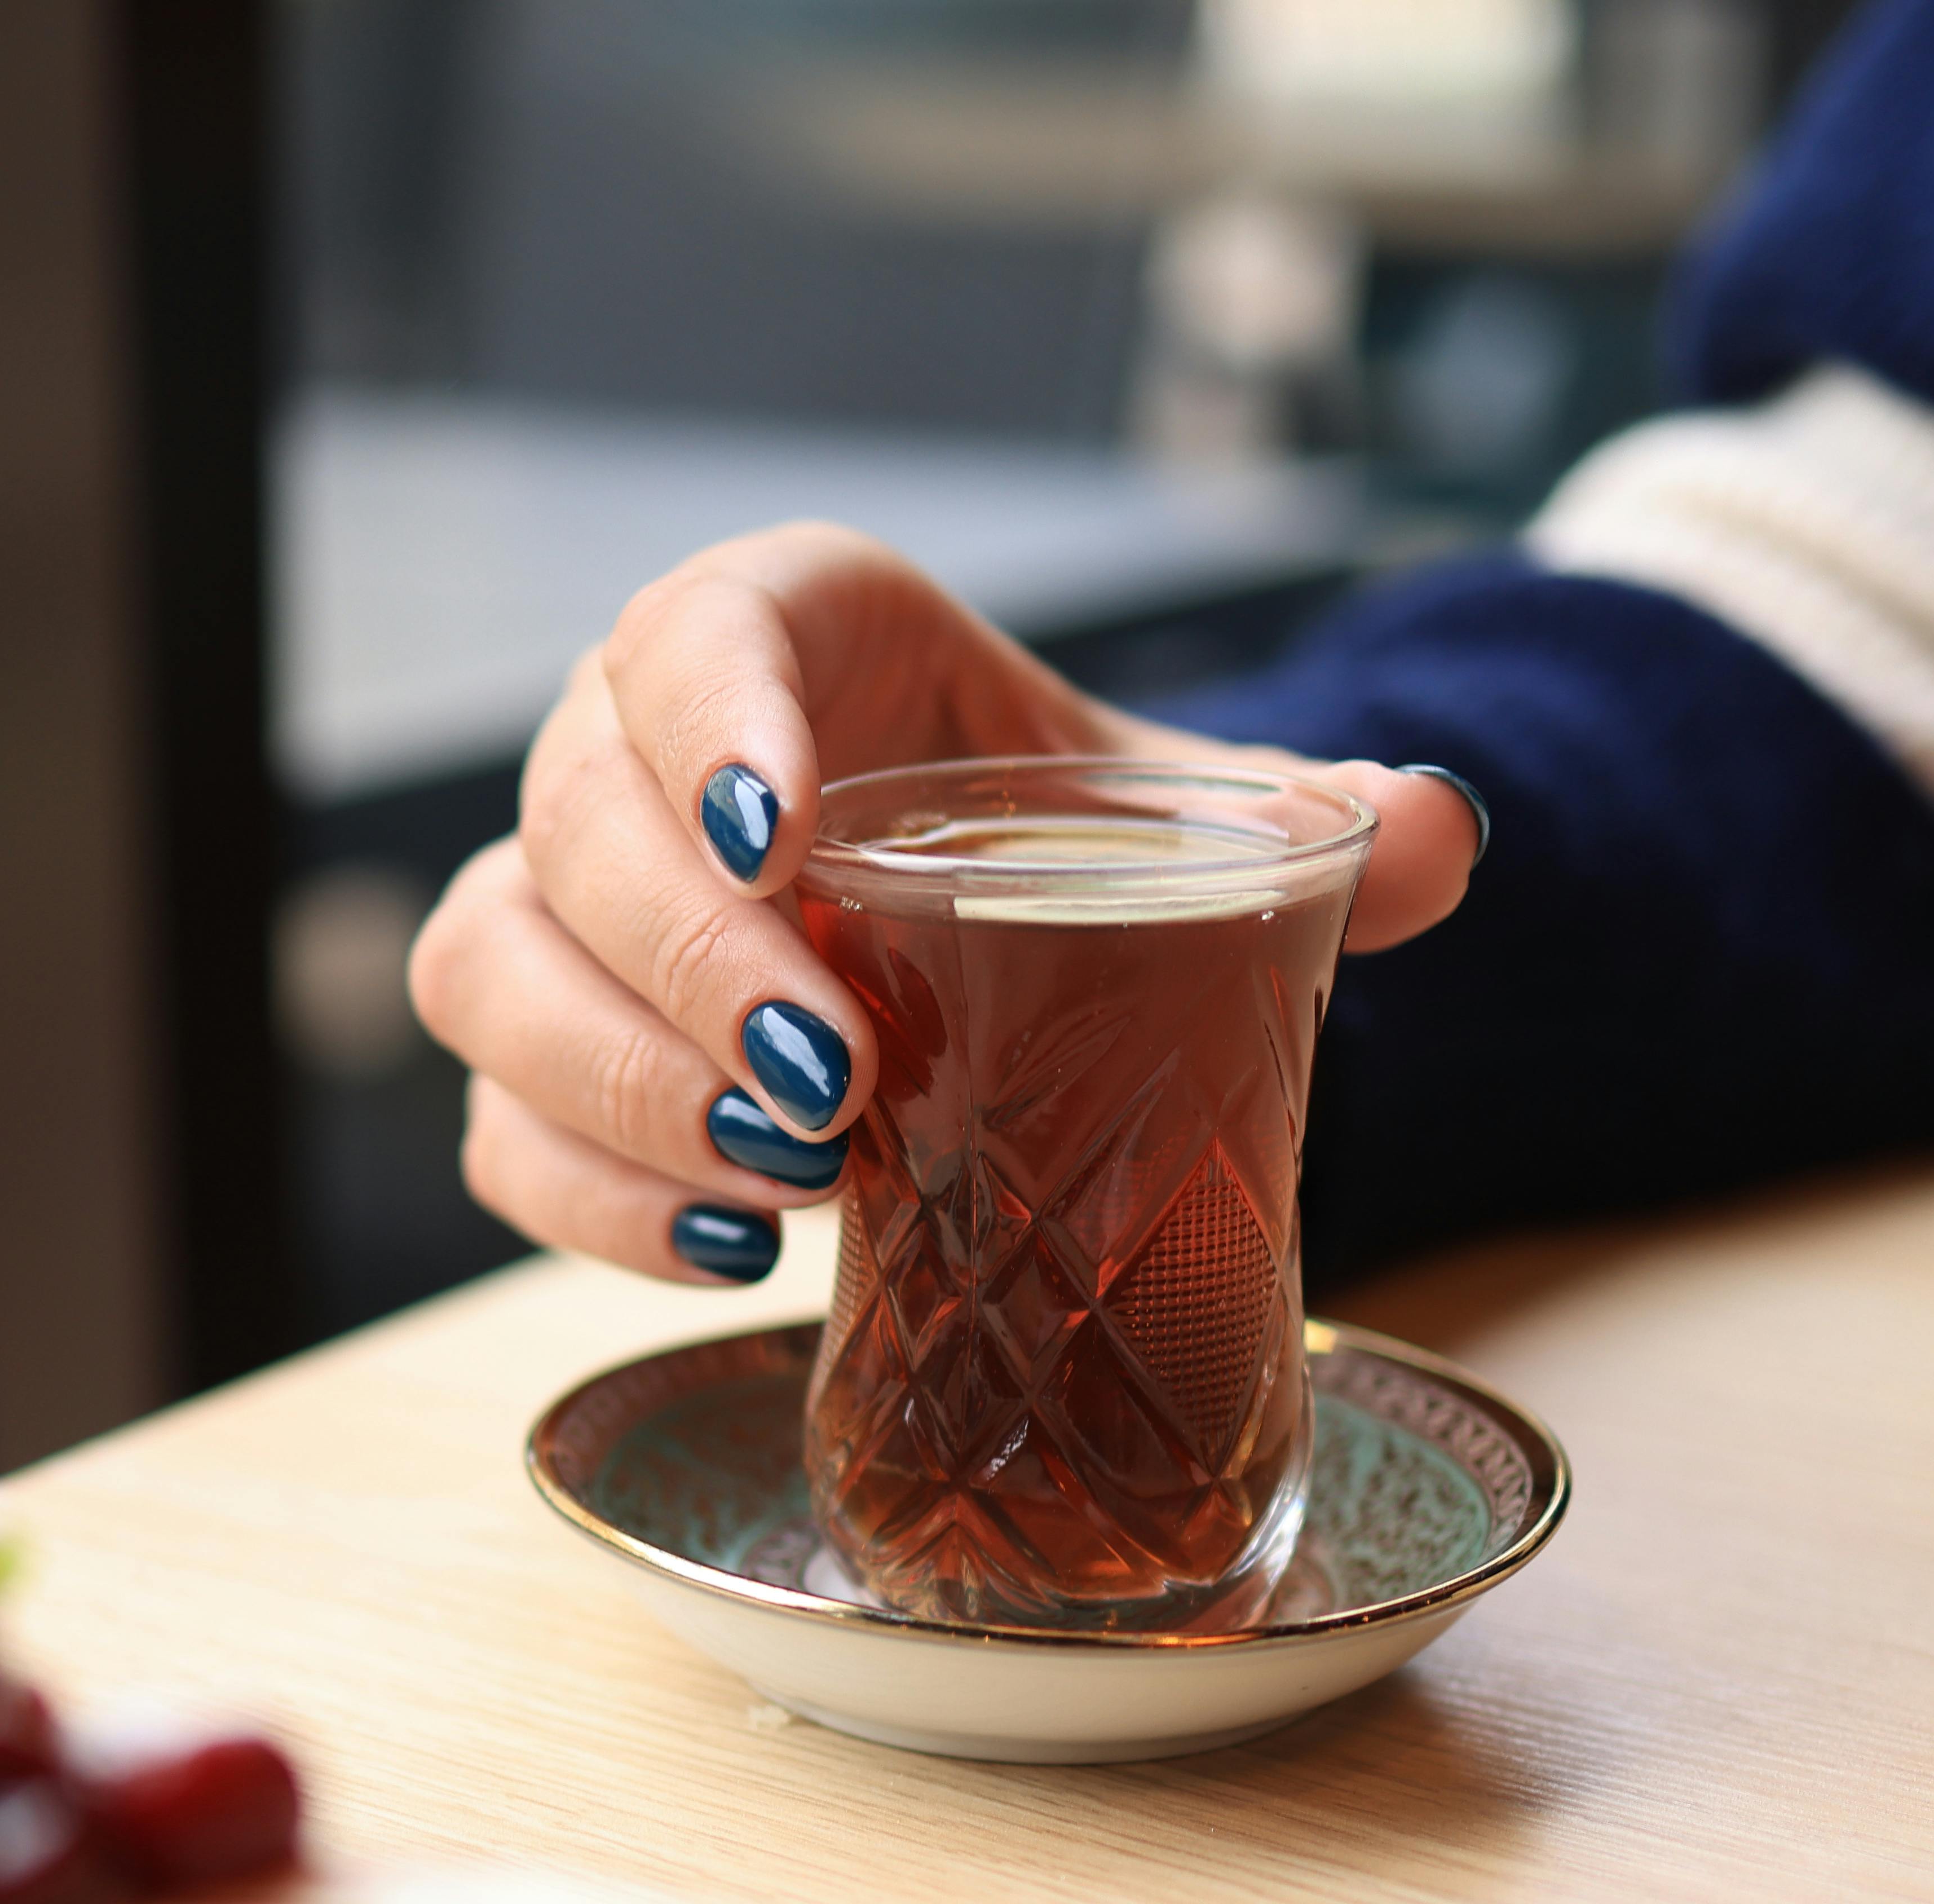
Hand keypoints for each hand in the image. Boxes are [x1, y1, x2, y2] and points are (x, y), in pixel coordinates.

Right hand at [406, 523, 1482, 1285]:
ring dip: (615, 1084)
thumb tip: (1440, 837)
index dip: (707, 718)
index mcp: (783, 635)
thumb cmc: (1050, 834)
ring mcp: (565, 909)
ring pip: (493, 971)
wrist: (997, 925)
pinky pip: (501, 1124)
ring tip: (785, 1171)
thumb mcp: (1184, 815)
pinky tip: (733, 1244)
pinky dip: (592, 1198)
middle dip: (677, 957)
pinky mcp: (546, 1056)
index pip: (693, 628)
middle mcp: (632, 754)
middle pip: (569, 819)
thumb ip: (1318, 825)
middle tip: (827, 1073)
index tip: (779, 831)